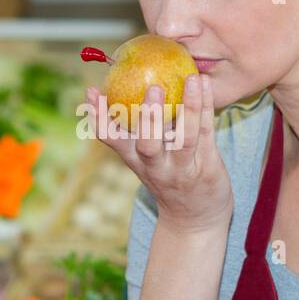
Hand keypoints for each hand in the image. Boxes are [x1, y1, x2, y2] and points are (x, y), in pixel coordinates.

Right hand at [85, 74, 232, 233]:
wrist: (195, 220)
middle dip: (149, 118)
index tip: (92, 91)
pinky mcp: (207, 167)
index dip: (100, 117)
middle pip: (148, 145)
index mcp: (136, 162)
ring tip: (193, 79)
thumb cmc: (167, 180)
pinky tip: (206, 84)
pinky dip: (207, 108)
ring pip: (185, 139)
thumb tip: (120, 88)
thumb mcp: (143, 162)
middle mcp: (157, 168)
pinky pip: (207, 134)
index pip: (112, 140)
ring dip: (189, 108)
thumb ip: (134, 133)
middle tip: (152, 88)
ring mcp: (183, 170)